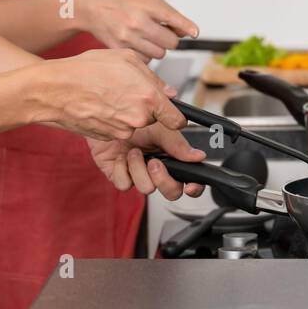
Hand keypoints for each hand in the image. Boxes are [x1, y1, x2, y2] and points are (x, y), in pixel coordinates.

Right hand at [35, 48, 185, 140]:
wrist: (54, 90)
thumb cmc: (86, 70)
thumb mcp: (126, 58)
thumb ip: (153, 77)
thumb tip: (168, 92)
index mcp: (148, 96)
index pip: (177, 120)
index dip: (175, 116)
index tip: (172, 113)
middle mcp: (138, 117)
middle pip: (154, 119)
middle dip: (146, 107)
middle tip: (127, 91)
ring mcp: (122, 130)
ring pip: (136, 124)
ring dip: (128, 113)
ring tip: (109, 95)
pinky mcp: (108, 138)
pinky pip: (120, 129)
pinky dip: (114, 120)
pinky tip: (101, 105)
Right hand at [72, 0, 198, 60]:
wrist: (88, 5)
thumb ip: (165, 13)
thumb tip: (185, 32)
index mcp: (146, 4)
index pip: (173, 18)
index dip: (186, 27)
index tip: (195, 33)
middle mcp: (137, 21)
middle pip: (170, 43)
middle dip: (170, 39)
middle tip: (162, 32)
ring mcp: (127, 37)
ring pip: (159, 54)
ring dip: (158, 48)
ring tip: (147, 37)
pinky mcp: (119, 49)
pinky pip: (144, 60)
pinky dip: (145, 55)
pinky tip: (137, 44)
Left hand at [86, 123, 206, 200]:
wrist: (108, 116)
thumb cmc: (135, 120)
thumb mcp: (161, 128)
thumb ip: (179, 144)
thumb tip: (199, 156)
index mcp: (173, 158)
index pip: (191, 179)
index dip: (194, 187)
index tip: (190, 187)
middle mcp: (158, 170)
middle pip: (172, 192)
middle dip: (164, 180)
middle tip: (154, 162)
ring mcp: (139, 175)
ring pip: (147, 189)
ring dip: (139, 168)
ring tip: (133, 151)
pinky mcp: (121, 177)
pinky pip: (124, 184)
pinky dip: (122, 169)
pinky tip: (120, 156)